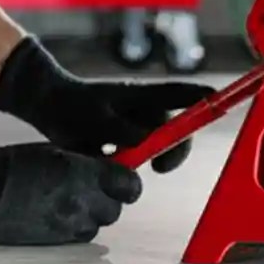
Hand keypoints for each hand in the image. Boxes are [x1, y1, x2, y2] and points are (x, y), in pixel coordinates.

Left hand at [0, 37, 214, 172]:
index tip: (218, 101)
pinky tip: (107, 160)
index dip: (202, 99)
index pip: (180, 95)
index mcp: (141, 97)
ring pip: (155, 146)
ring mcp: (134, 125)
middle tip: (159, 168)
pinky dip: (128, 164)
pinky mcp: (123, 142)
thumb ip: (120, 129)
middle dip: (174, 150)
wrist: (45, 106)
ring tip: (116, 160)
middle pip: (175, 130)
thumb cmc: (70, 105)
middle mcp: (143, 110)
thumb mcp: (94, 116)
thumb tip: (145, 143)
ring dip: (145, 159)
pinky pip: (137, 156)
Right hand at [0, 126, 141, 245]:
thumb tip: (105, 167)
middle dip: (108, 199)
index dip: (126, 182)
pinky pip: (79, 237)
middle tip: (90, 190)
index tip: (118, 178)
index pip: (130, 185)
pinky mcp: (57, 242)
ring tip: (68, 202)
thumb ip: (85, 162)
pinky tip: (57, 215)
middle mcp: (84, 203)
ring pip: (98, 225)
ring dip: (90, 214)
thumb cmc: (14, 164)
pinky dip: (75, 227)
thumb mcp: (55, 152)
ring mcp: (71, 225)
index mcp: (86, 174)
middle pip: (116, 209)